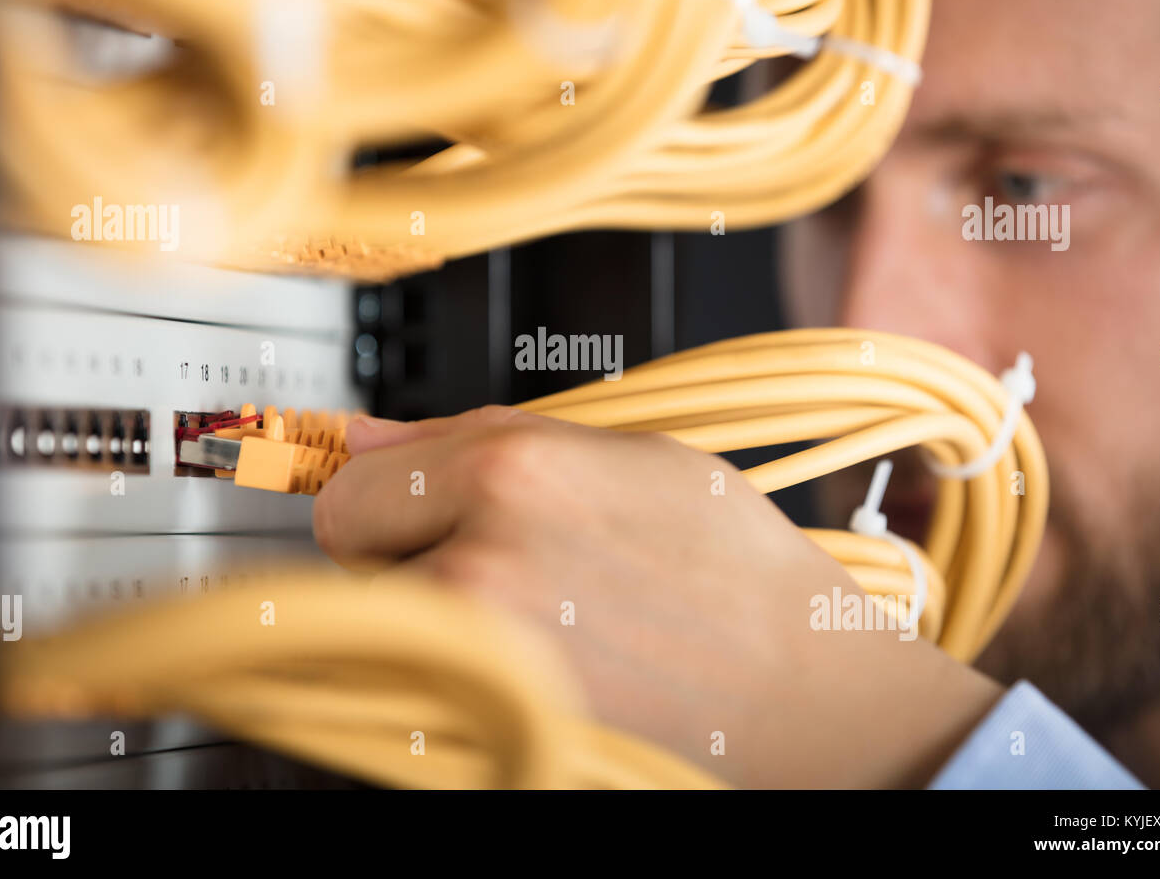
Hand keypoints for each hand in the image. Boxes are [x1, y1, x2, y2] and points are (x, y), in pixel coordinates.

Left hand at [312, 405, 1001, 786]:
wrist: (810, 690)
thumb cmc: (736, 571)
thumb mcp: (625, 457)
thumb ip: (478, 435)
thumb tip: (364, 433)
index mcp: (511, 472)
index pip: (351, 488)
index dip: (383, 498)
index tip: (404, 513)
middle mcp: (481, 562)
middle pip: (349, 558)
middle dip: (397, 552)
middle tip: (483, 563)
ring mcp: (481, 656)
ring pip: (381, 625)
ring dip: (426, 613)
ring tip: (525, 616)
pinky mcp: (491, 726)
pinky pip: (417, 686)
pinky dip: (450, 673)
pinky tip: (531, 661)